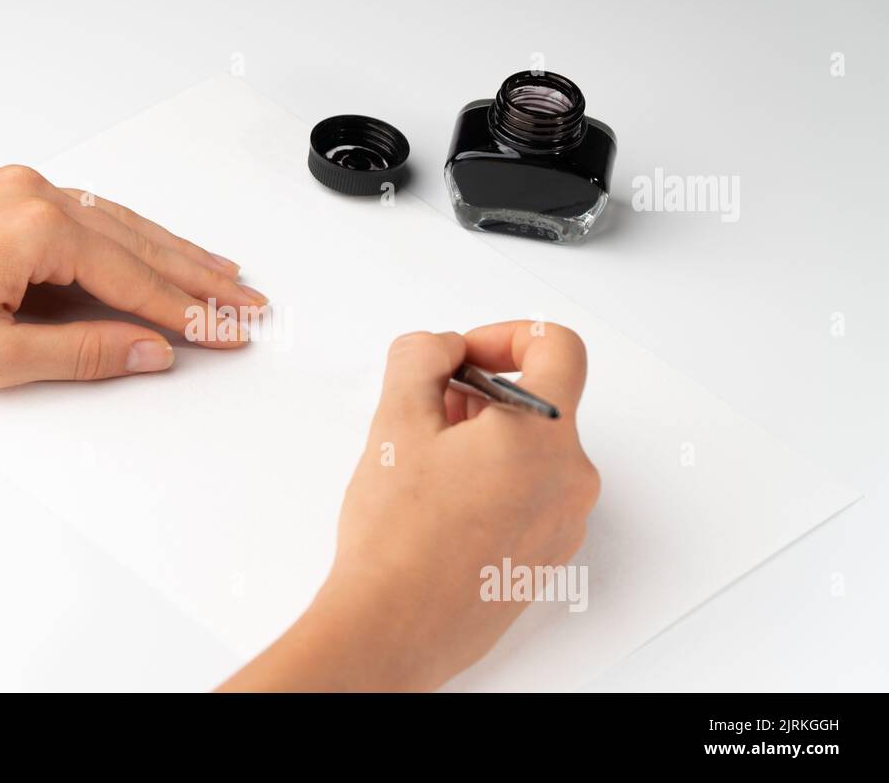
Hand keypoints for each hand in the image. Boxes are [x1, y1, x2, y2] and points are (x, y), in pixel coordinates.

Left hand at [0, 165, 265, 420]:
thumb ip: (85, 351)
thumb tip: (152, 351)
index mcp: (37, 230)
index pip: (136, 280)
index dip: (190, 314)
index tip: (233, 332)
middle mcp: (36, 195)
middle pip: (141, 243)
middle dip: (199, 278)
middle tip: (249, 303)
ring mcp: (20, 188)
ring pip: (121, 223)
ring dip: (173, 252)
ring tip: (223, 275)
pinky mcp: (6, 193)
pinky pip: (90, 213)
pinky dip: (130, 237)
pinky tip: (156, 248)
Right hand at [220, 322, 599, 690]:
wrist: (393, 628)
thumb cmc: (398, 538)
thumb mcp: (397, 420)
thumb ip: (421, 358)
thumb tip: (442, 348)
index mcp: (545, 436)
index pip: (558, 347)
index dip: (505, 336)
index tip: (463, 357)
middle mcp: (570, 481)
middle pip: (539, 404)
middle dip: (481, 397)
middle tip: (426, 416)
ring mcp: (562, 526)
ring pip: (531, 454)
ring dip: (483, 442)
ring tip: (426, 469)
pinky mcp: (544, 559)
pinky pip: (528, 498)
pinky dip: (490, 485)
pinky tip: (439, 508)